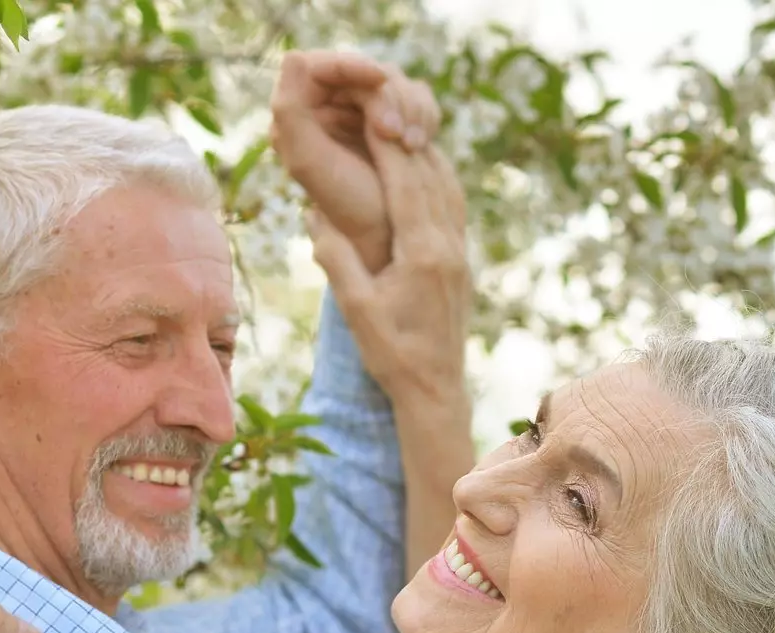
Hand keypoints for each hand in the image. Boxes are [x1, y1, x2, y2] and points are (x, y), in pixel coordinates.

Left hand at [270, 50, 440, 273]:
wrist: (390, 240)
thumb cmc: (348, 209)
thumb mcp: (309, 162)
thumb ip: (289, 112)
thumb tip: (294, 56)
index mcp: (298, 117)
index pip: (319, 65)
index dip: (350, 65)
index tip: (378, 80)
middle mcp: (328, 111)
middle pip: (360, 70)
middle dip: (387, 96)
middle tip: (397, 135)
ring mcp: (361, 116)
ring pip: (392, 80)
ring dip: (409, 108)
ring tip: (411, 145)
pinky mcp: (392, 123)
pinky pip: (415, 97)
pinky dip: (424, 115)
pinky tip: (420, 143)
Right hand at [310, 131, 468, 407]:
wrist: (436, 391)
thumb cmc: (392, 356)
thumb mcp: (358, 312)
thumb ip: (338, 262)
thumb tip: (315, 216)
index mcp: (423, 255)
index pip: (406, 184)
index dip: (389, 143)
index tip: (371, 108)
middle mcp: (447, 248)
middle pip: (429, 176)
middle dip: (405, 136)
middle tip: (382, 99)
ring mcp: (458, 254)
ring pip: (445, 188)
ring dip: (423, 153)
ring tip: (400, 123)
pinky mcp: (459, 262)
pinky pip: (451, 207)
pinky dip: (435, 178)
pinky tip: (422, 168)